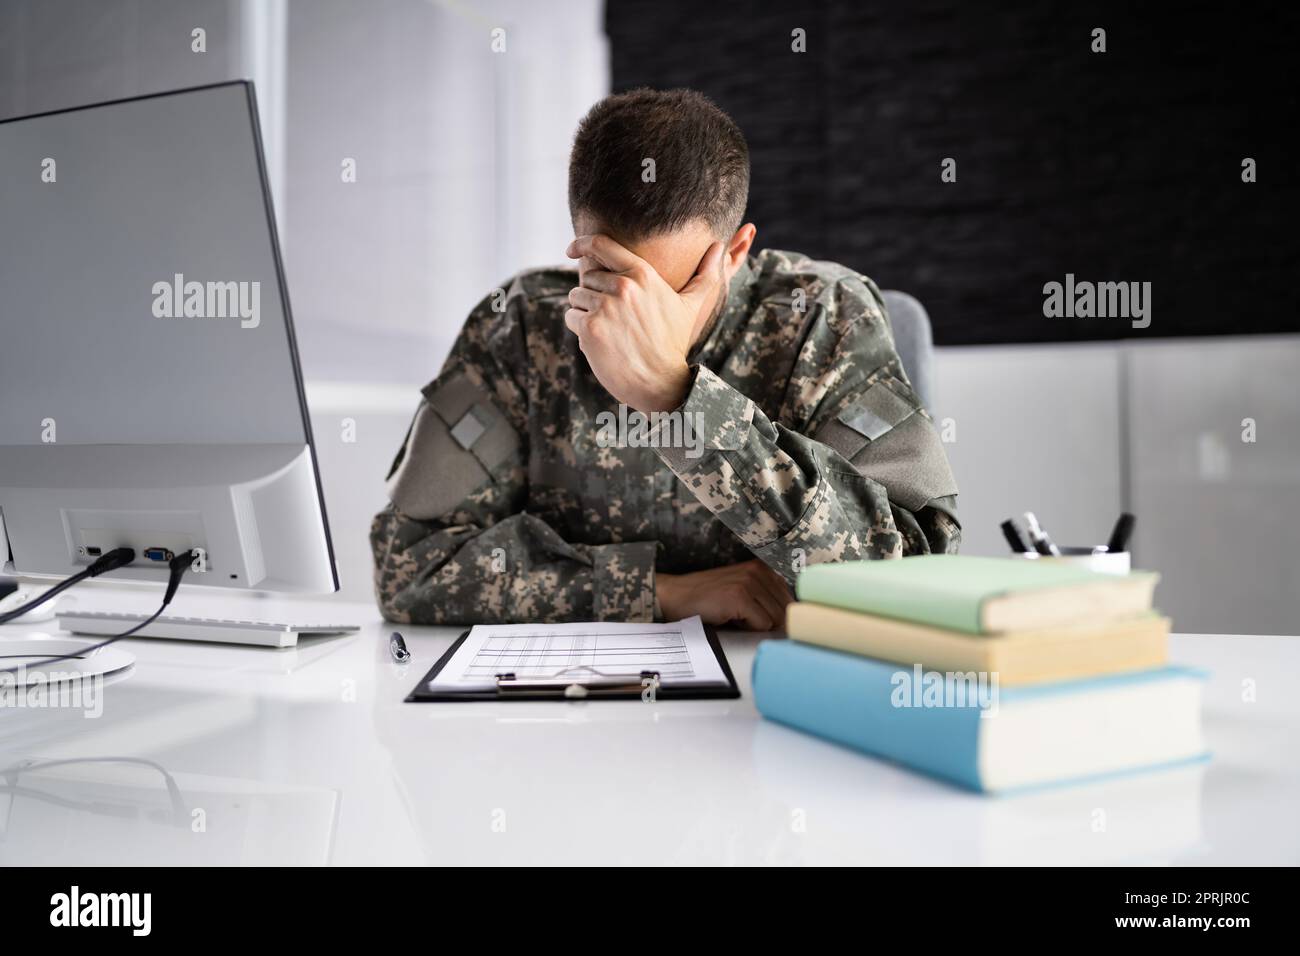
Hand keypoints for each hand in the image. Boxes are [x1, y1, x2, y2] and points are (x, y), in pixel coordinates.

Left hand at [564, 234, 725, 412]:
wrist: (660, 381)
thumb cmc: (673, 343)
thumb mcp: (691, 306)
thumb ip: (705, 275)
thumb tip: (719, 247)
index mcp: (642, 274)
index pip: (601, 245)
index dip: (581, 244)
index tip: (572, 250)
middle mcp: (622, 286)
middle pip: (587, 277)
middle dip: (593, 294)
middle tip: (612, 317)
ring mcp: (604, 306)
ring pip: (576, 297)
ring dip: (584, 312)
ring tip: (608, 331)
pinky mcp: (590, 327)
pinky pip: (571, 317)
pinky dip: (579, 329)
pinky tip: (600, 342)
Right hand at [656, 560, 792, 630]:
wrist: (675, 597)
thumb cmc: (708, 599)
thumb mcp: (743, 590)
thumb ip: (767, 598)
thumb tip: (792, 621)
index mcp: (763, 568)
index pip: (790, 599)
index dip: (778, 615)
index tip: (760, 616)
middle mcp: (759, 571)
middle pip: (785, 611)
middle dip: (766, 621)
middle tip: (741, 616)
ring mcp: (749, 582)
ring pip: (774, 619)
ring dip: (755, 625)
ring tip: (733, 615)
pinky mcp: (740, 596)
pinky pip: (761, 624)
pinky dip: (746, 628)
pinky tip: (728, 617)